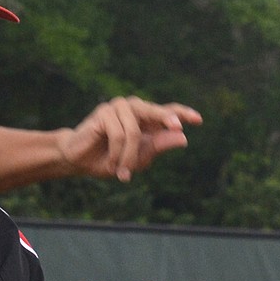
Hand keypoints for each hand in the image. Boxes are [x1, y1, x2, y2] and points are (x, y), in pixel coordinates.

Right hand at [60, 97, 201, 181]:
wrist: (80, 161)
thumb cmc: (110, 158)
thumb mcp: (139, 158)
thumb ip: (159, 146)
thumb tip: (183, 138)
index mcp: (146, 119)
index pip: (168, 111)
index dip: (183, 114)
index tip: (199, 120)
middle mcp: (134, 108)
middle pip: (155, 111)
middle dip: (167, 119)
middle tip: (179, 128)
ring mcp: (118, 108)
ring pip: (134, 132)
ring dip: (129, 157)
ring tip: (123, 172)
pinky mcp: (104, 112)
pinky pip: (118, 135)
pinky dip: (116, 154)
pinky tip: (112, 165)